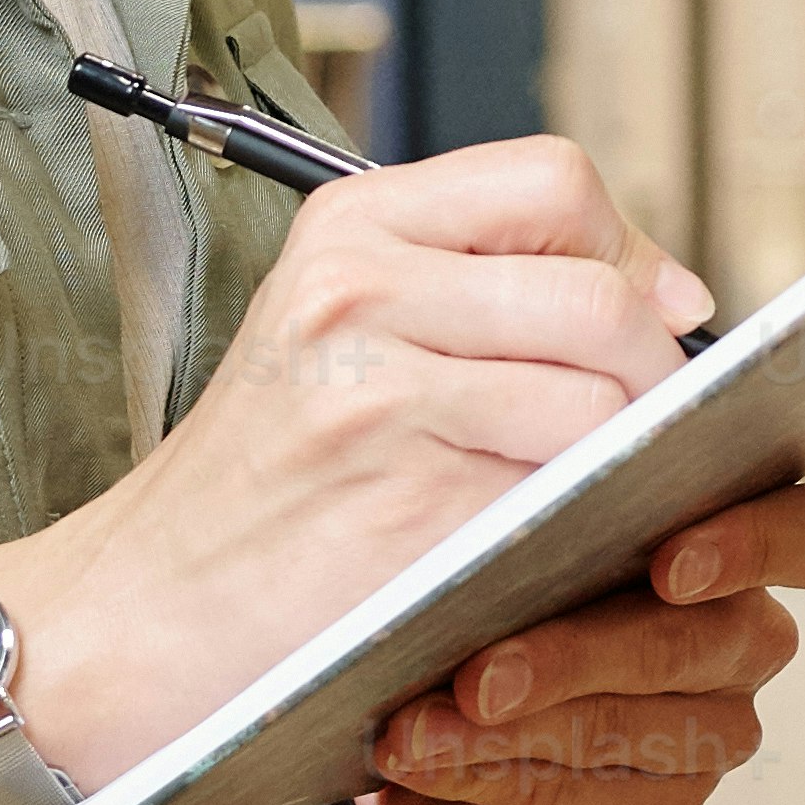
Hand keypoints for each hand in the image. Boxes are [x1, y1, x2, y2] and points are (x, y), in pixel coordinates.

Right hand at [4, 134, 713, 737]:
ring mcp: (384, 393)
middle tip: (647, 432)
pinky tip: (554, 547)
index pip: (554, 181)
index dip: (629, 248)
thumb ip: (478, 291)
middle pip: (600, 292)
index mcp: (351, 230)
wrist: (135, 623)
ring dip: (634, 459)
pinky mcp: (411, 501)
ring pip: (602, 396)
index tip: (652, 313)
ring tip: (595, 496)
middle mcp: (361, 289)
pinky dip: (592, 523)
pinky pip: (567, 491)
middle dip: (655, 370)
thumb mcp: (341, 339)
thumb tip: (670, 295)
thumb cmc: (258, 495)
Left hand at [346, 479, 804, 804]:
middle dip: (577, 662)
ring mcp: (706, 737)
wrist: (438, 668)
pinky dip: (483, 790)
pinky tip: (423, 776)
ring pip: (630, 737)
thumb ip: (542, 465)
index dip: (757, 547)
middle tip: (478, 678)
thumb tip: (541, 454)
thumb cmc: (498, 562)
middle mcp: (742, 644)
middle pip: (704, 648)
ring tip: (414, 736)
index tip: (671, 566)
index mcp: (736, 539)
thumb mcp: (510, 492)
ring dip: (510, 740)